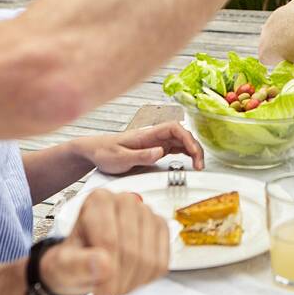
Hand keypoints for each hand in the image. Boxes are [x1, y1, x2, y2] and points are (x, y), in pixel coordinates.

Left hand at [39, 189, 169, 294]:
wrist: (82, 264)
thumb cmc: (71, 260)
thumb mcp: (60, 266)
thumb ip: (76, 265)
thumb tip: (102, 263)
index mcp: (98, 202)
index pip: (110, 243)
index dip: (107, 277)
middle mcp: (125, 202)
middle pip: (132, 252)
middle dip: (120, 284)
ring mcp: (146, 214)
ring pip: (149, 261)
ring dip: (132, 284)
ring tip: (114, 287)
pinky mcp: (160, 229)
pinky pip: (161, 264)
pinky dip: (144, 280)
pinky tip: (127, 278)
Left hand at [79, 122, 203, 172]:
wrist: (93, 151)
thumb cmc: (104, 152)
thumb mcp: (120, 157)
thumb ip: (141, 155)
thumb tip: (160, 152)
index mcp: (147, 134)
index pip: (174, 128)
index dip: (188, 138)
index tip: (193, 152)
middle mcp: (154, 136)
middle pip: (182, 135)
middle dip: (195, 147)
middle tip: (200, 165)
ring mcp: (155, 142)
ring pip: (182, 142)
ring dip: (193, 151)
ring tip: (199, 166)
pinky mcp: (155, 149)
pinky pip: (176, 149)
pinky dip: (186, 154)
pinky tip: (191, 161)